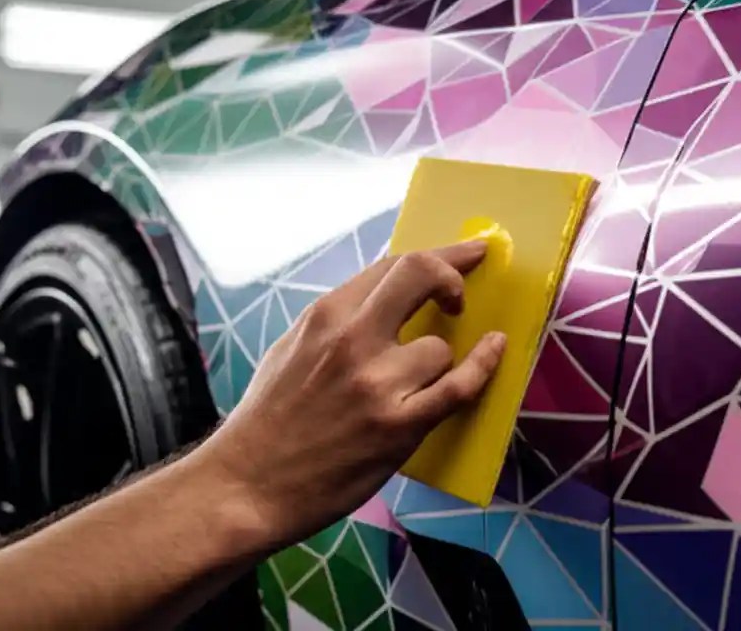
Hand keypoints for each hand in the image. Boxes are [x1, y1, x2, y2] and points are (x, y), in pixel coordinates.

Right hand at [199, 240, 505, 549]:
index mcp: (325, 315)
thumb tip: (388, 297)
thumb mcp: (292, 348)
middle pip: (422, 275)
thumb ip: (339, 320)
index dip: (438, 255)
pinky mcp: (399, 427)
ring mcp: (378, 383)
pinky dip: (484, 365)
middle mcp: (352, 340)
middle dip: (454, 272)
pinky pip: (459, 386)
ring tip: (416, 387)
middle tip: (461, 295)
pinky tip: (493, 351)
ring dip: (439, 363)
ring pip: (440, 347)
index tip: (466, 254)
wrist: (247, 485)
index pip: (393, 265)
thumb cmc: (268, 420)